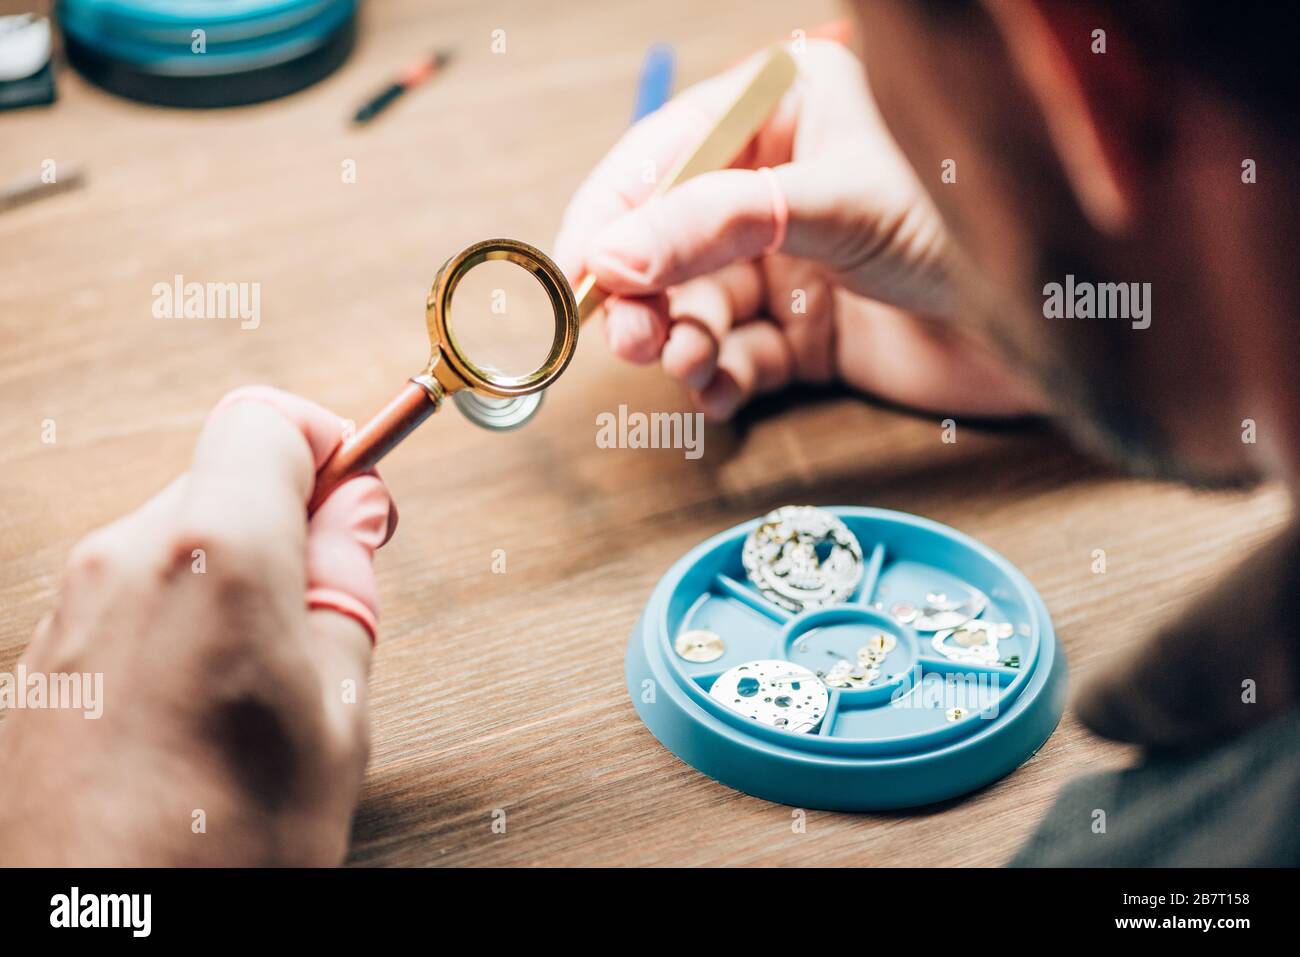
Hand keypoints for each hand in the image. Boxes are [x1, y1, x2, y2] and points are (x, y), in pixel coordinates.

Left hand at [0, 387, 394, 865]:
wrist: (100, 937)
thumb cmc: (227, 844)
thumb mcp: (337, 714)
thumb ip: (349, 589)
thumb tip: (356, 512)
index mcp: (218, 553)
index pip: (266, 418)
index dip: (326, 444)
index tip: (355, 496)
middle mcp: (127, 558)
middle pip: (221, 478)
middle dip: (285, 524)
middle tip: (325, 614)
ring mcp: (71, 606)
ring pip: (176, 540)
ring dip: (233, 579)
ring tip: (262, 684)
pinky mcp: (42, 655)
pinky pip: (131, 597)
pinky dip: (179, 620)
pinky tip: (200, 710)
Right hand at [554, 41, 1045, 420]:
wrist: (1067, 317)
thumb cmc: (966, 220)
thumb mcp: (826, 203)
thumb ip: (709, 225)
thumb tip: (604, 258)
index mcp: (779, 114)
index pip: (660, 159)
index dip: (610, 218)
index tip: (576, 277)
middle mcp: (778, 186)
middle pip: (669, 243)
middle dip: (645, 294)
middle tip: (630, 338)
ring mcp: (795, 263)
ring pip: (699, 307)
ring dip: (682, 342)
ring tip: (687, 365)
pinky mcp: (813, 333)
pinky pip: (740, 357)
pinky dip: (721, 380)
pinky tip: (722, 390)